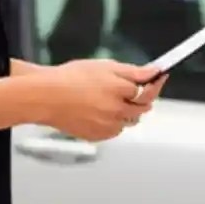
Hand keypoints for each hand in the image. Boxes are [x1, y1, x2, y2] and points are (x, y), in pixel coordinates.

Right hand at [26, 60, 166, 141]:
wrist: (44, 97)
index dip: (155, 83)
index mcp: (119, 90)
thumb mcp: (104, 67)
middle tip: (130, 89)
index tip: (160, 77)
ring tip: (108, 99)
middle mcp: (117, 110)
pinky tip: (99, 111)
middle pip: (143, 108)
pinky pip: (115, 130)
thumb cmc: (69, 79)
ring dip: (127, 111)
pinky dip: (113, 122)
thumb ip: (133, 72)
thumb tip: (154, 72)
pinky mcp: (99, 136)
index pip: (149, 90)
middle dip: (142, 98)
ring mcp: (108, 126)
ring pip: (130, 121)